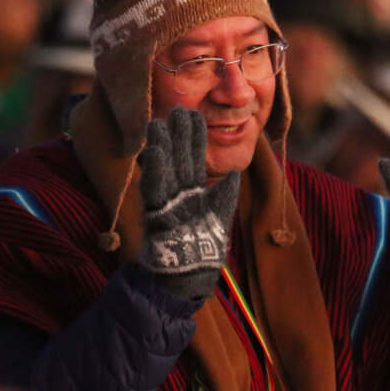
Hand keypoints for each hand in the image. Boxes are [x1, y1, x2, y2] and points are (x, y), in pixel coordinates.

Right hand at [138, 107, 240, 300]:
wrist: (187, 282)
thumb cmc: (203, 252)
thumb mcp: (220, 221)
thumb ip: (226, 196)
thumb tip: (237, 173)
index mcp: (193, 192)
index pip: (194, 159)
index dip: (194, 137)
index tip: (193, 114)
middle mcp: (178, 194)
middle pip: (177, 159)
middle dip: (177, 135)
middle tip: (176, 108)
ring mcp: (166, 204)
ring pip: (163, 170)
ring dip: (161, 146)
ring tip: (158, 123)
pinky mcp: (156, 217)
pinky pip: (155, 191)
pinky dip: (154, 172)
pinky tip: (152, 152)